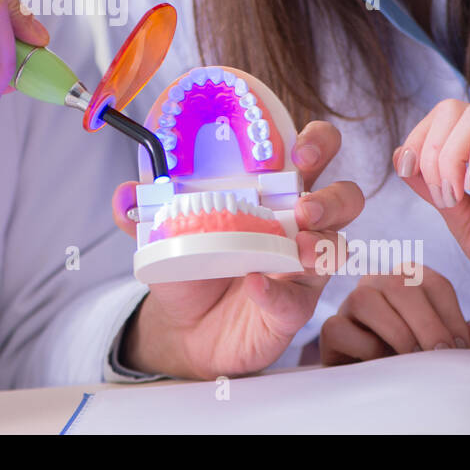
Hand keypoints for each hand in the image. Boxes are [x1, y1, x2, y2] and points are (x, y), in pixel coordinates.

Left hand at [111, 121, 362, 378]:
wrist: (183, 325)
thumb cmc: (191, 264)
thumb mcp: (165, 232)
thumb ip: (143, 211)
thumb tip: (124, 194)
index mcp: (275, 191)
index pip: (313, 154)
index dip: (317, 144)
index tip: (298, 152)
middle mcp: (299, 225)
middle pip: (345, 197)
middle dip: (332, 197)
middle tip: (304, 206)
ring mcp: (302, 268)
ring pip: (338, 247)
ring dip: (322, 243)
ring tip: (297, 245)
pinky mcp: (293, 307)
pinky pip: (298, 299)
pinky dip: (278, 291)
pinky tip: (256, 286)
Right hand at [319, 265, 469, 365]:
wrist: (376, 387)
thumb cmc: (415, 360)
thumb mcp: (445, 347)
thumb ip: (467, 336)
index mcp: (410, 282)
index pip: (434, 283)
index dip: (453, 316)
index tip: (464, 349)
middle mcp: (378, 285)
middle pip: (401, 284)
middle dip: (428, 324)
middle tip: (441, 356)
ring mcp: (350, 304)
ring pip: (365, 298)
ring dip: (396, 331)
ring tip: (412, 359)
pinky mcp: (331, 330)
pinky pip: (338, 328)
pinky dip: (363, 347)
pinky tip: (379, 364)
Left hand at [392, 99, 469, 324]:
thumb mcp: (463, 222)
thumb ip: (435, 190)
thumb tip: (402, 159)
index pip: (441, 118)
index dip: (415, 138)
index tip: (406, 171)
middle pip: (454, 108)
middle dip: (429, 145)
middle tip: (439, 192)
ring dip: (451, 151)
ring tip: (455, 193)